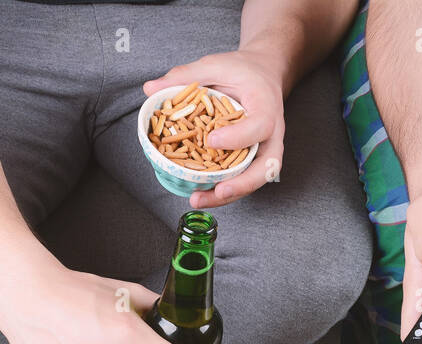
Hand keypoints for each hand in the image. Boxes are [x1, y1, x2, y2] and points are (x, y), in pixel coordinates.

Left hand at [144, 50, 284, 208]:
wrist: (264, 74)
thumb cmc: (242, 70)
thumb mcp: (215, 65)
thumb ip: (186, 76)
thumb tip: (150, 88)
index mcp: (265, 107)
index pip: (258, 127)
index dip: (236, 137)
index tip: (211, 141)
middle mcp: (271, 134)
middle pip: (266, 167)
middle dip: (242, 184)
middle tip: (218, 191)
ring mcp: (265, 150)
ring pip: (255, 180)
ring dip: (229, 194)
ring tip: (198, 199)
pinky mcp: (255, 159)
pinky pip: (243, 178)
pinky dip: (223, 189)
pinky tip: (201, 193)